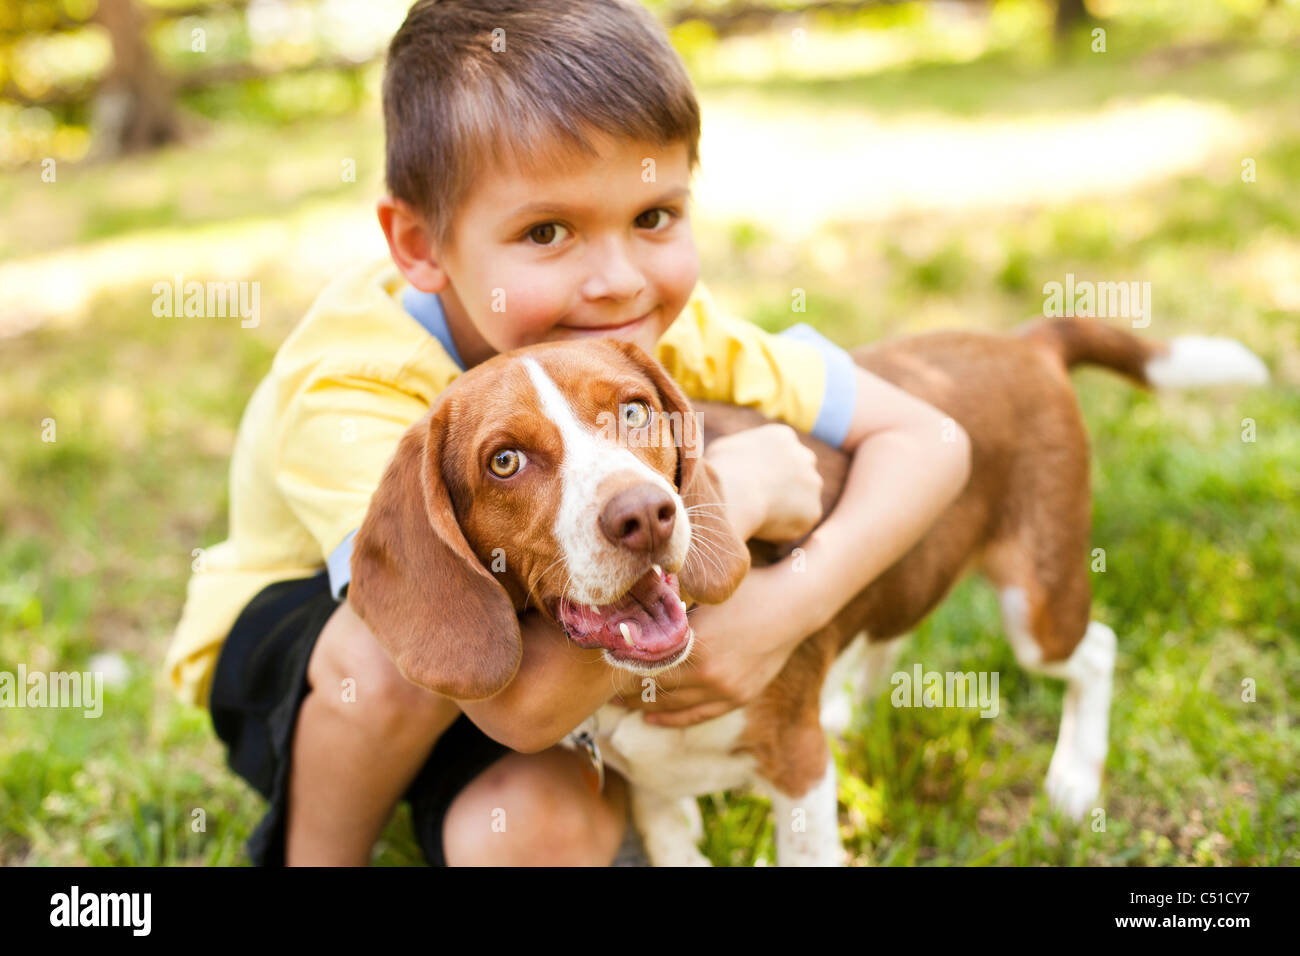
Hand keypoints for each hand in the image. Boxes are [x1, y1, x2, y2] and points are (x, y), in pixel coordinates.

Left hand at [612, 563, 812, 726]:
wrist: (794, 606)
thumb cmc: (746, 588)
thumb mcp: (703, 591)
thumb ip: (668, 605)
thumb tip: (629, 610)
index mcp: (694, 643)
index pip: (642, 662)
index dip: (619, 662)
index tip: (602, 659)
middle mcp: (707, 673)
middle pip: (651, 687)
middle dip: (625, 686)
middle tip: (601, 684)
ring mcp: (724, 690)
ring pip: (671, 706)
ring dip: (642, 704)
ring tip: (618, 700)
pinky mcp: (737, 698)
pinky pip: (696, 716)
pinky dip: (670, 717)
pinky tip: (650, 716)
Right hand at [705, 423, 822, 541]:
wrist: (735, 497)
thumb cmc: (722, 472)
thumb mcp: (723, 448)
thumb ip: (738, 449)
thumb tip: (729, 456)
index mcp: (783, 437)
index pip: (782, 451)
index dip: (768, 469)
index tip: (754, 482)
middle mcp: (805, 456)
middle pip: (799, 472)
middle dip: (786, 485)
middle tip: (761, 501)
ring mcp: (812, 484)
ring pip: (802, 498)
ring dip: (787, 506)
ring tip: (758, 516)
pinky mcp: (813, 510)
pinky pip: (799, 521)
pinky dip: (784, 527)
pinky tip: (765, 526)